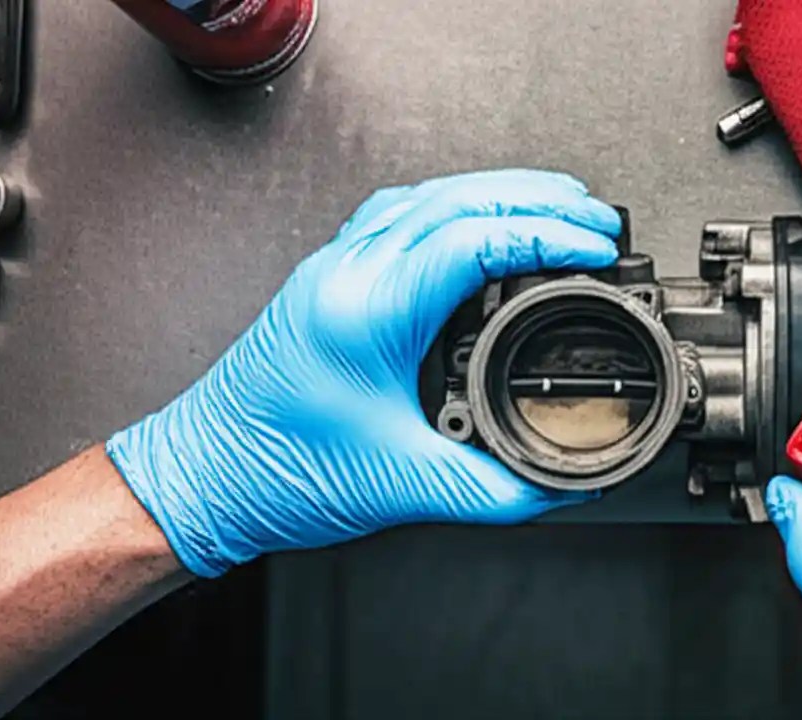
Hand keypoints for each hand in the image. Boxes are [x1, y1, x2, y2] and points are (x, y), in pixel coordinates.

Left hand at [108, 170, 621, 576]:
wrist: (205, 478)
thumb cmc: (277, 474)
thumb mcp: (406, 488)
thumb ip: (499, 492)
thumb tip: (563, 485)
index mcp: (368, 313)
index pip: (473, 242)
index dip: (547, 237)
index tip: (595, 248)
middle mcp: (348, 274)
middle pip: (457, 198)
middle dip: (539, 199)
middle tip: (596, 218)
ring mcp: (335, 268)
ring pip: (429, 196)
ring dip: (500, 192)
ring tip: (557, 207)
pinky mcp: (331, 278)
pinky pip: (402, 215)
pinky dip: (458, 207)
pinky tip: (482, 224)